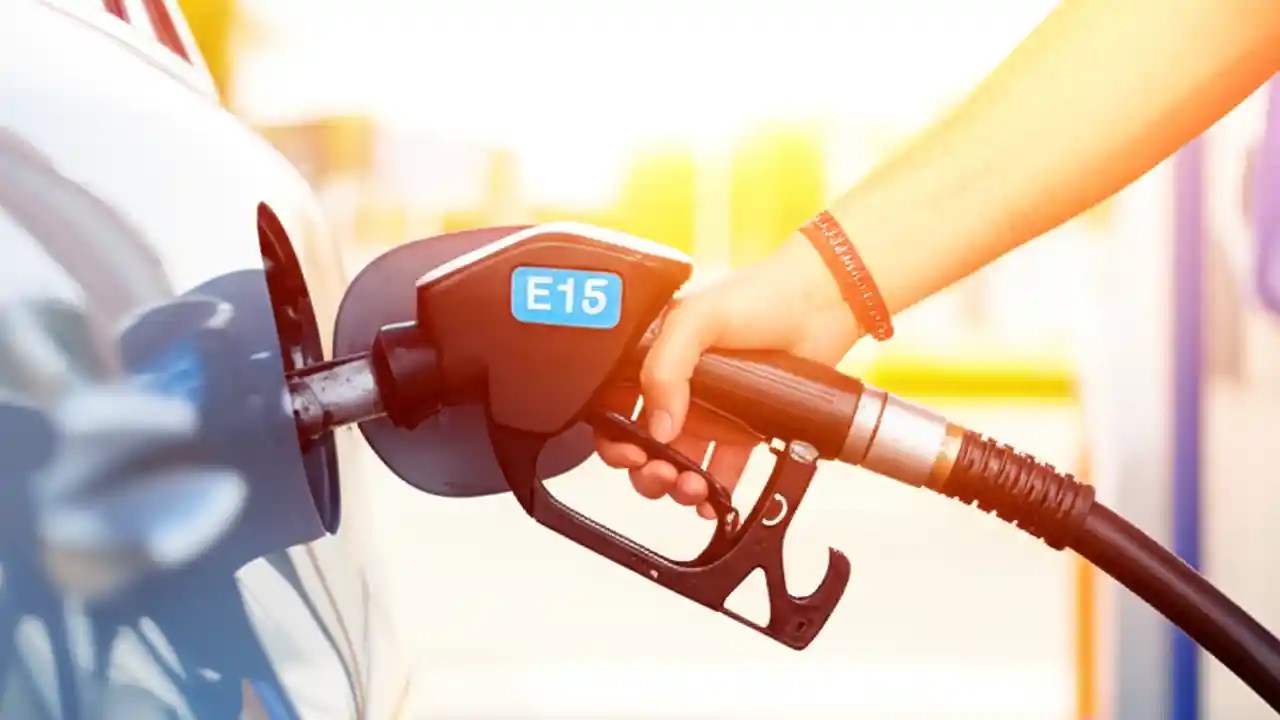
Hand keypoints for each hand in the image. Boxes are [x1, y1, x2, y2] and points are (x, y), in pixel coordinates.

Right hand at [593, 234, 861, 516]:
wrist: (822, 303)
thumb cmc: (758, 296)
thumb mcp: (695, 320)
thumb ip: (665, 369)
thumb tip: (658, 428)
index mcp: (652, 358)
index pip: (615, 407)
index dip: (614, 438)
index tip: (630, 455)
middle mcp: (677, 388)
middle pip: (644, 446)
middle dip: (647, 471)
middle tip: (663, 475)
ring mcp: (710, 411)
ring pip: (679, 464)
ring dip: (679, 486)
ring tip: (695, 488)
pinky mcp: (743, 428)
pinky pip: (722, 470)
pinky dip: (715, 492)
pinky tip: (716, 500)